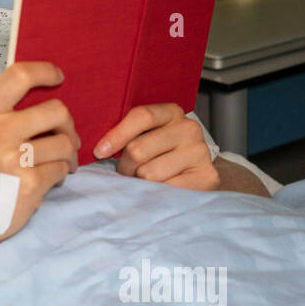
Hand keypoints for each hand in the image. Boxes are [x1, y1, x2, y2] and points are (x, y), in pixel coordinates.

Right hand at [0, 61, 80, 247]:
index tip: (59, 77)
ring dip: (68, 154)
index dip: (44, 71)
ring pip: (65, 143)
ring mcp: (13, 158)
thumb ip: (4, 113)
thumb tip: (48, 100)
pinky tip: (50, 179)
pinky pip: (62, 168)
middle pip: (56, 110)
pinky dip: (61, 174)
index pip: (19, 76)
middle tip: (63, 138)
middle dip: (67, 125)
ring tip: (59, 163)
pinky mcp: (29, 183)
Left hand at [94, 102, 219, 190]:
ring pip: (149, 173)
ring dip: (139, 181)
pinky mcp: (206, 177)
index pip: (141, 116)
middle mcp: (189, 128)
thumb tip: (98, 149)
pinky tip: (159, 189)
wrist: (193, 172)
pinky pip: (165, 189)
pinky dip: (155, 193)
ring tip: (145, 180)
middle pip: (138, 149)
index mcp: (171, 112)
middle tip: (128, 172)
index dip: (116, 135)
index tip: (99, 152)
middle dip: (125, 166)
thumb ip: (126, 134)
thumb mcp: (145, 135)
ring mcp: (199, 152)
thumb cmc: (160, 152)